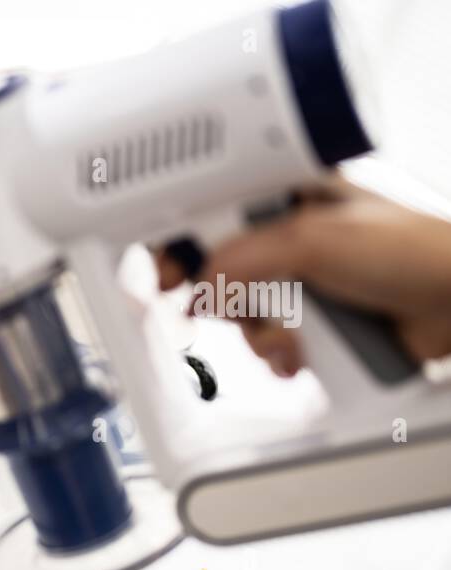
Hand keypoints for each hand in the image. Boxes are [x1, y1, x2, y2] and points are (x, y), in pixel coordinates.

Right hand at [156, 178, 450, 376]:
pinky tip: (300, 354)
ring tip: (289, 337)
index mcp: (289, 198)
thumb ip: (250, 256)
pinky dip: (278, 355)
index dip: (185, 240)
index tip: (171, 270)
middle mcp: (292, 238)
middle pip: (220, 271)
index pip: (214, 211)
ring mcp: (303, 283)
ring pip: (243, 313)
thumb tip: (204, 282)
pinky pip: (270, 342)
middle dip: (225, 299)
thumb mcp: (317, 241)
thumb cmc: (415, 253)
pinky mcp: (315, 323)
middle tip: (227, 308)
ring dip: (257, 334)